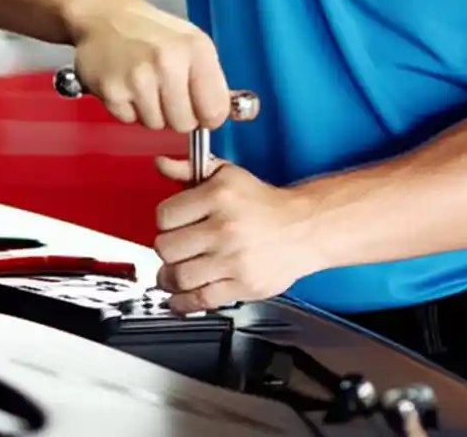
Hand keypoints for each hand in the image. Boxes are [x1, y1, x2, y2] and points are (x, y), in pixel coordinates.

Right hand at [71, 0, 229, 131]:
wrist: (105, 15)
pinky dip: (128, 109)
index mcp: (195, 50)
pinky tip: (125, 85)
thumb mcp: (191, 42)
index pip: (215, 110)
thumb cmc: (151, 31)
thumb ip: (211, 78)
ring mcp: (138, 78)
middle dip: (177, 115)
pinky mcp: (112, 91)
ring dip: (151, 112)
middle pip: (184, 124)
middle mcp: (168, 63)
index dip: (207, 115)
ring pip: (156, 125)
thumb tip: (232, 112)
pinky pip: (129, 120)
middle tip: (165, 93)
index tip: (199, 109)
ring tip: (143, 85)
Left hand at [152, 156, 324, 313]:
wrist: (304, 227)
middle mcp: (225, 228)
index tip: (171, 225)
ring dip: (169, 278)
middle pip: (167, 248)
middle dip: (166, 250)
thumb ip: (189, 169)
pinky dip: (183, 302)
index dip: (164, 222)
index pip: (165, 216)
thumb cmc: (263, 203)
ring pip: (179, 276)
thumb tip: (161, 164)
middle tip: (173, 249)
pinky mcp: (244, 285)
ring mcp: (234, 259)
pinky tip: (179, 297)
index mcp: (218, 196)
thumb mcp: (227, 175)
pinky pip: (201, 300)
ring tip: (173, 273)